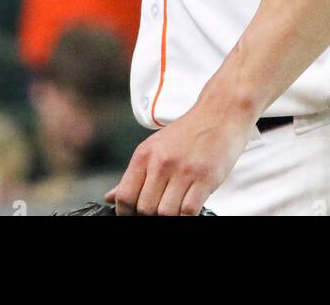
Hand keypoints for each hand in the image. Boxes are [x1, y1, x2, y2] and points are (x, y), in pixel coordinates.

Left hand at [105, 95, 251, 214]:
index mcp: (144, 155)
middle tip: (159, 208)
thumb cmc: (186, 134)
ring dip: (170, 215)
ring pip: (166, 213)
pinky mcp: (204, 178)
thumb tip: (110, 197)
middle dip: (150, 215)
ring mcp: (183, 171)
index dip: (126, 212)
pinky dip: (187, 215)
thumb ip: (134, 175)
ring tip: (175, 205)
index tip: (133, 215)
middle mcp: (161, 162)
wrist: (218, 115)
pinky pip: (189, 211)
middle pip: (145, 208)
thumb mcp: (155, 148)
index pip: (125, 195)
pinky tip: (189, 206)